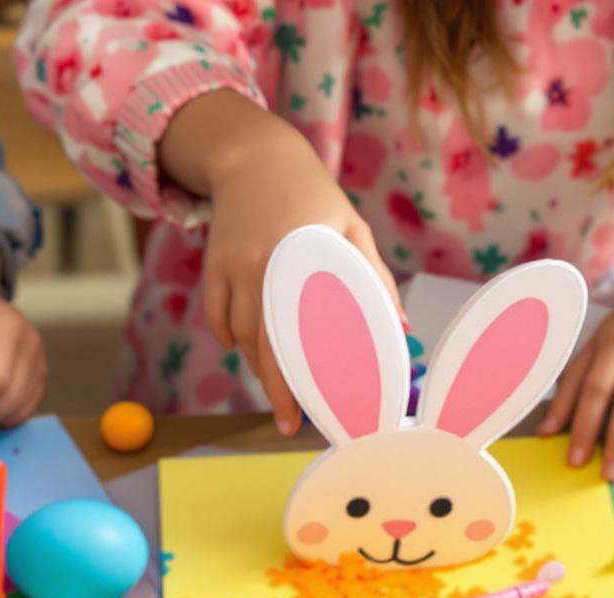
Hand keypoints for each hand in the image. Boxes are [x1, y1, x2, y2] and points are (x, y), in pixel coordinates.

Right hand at [160, 92, 401, 435]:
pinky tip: (248, 353)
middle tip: (291, 424)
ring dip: (260, 369)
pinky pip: (218, 318)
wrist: (254, 155)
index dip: (311, 375)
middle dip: (278, 392)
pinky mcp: (213, 267)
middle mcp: (262, 265)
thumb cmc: (313, 196)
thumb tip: (400, 329)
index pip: (305, 332)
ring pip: (243, 336)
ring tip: (279, 394)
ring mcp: (232, 267)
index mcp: (301, 258)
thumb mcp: (351, 227)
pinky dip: (232, 340)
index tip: (320, 408)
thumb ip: (375, 278)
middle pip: (267, 345)